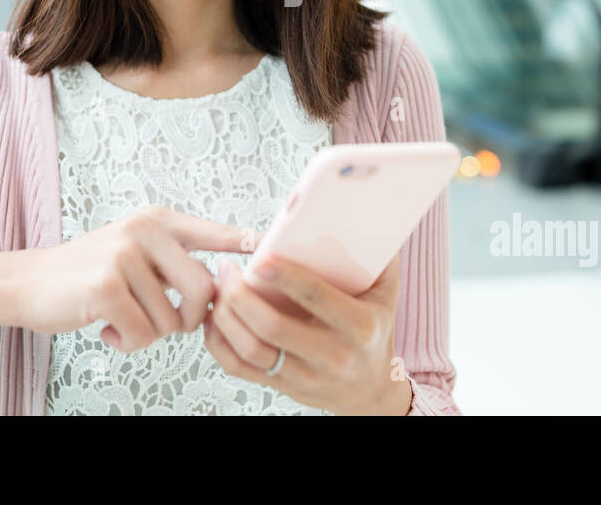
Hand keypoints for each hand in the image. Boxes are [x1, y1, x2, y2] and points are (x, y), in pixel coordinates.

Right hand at [14, 205, 246, 352]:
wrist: (28, 284)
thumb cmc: (87, 276)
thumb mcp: (132, 251)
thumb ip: (173, 262)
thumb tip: (221, 288)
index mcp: (157, 221)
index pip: (212, 232)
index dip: (242, 242)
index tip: (265, 245)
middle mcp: (145, 231)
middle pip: (204, 290)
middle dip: (190, 320)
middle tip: (162, 324)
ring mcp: (125, 256)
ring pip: (172, 320)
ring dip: (149, 334)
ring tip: (121, 320)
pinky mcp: (106, 286)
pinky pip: (144, 334)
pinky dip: (128, 343)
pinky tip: (106, 329)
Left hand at [201, 252, 408, 414]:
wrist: (370, 388)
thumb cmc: (374, 329)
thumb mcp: (386, 292)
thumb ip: (378, 254)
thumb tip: (364, 213)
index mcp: (360, 326)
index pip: (317, 298)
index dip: (285, 277)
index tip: (258, 259)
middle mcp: (334, 356)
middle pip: (273, 328)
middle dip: (240, 295)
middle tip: (225, 268)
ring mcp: (306, 376)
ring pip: (251, 350)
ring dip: (224, 317)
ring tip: (217, 288)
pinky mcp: (283, 387)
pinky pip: (240, 368)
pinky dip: (219, 343)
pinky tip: (214, 317)